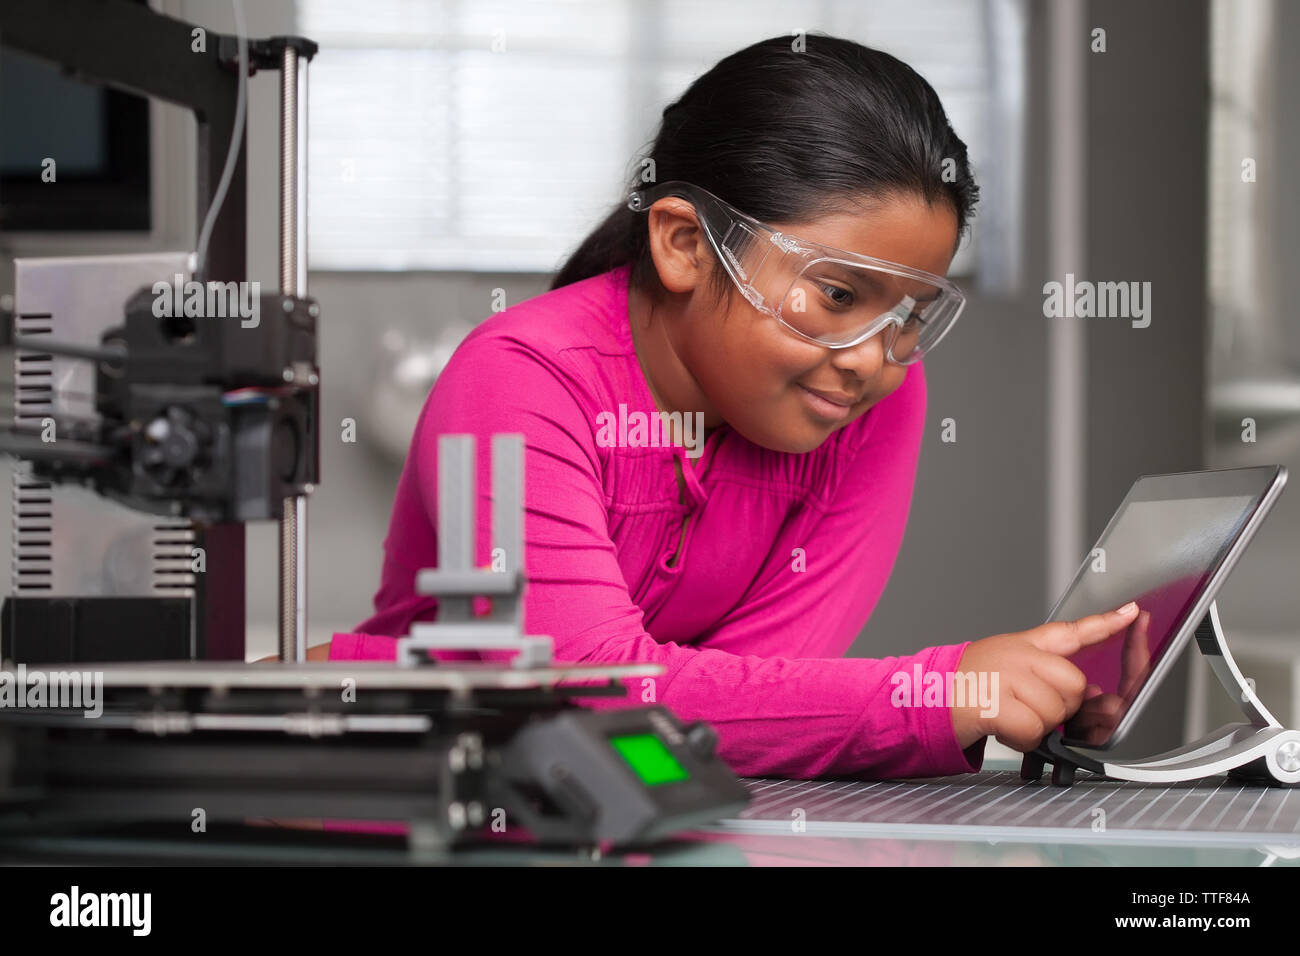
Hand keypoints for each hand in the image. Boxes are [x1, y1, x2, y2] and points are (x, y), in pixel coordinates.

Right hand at [950, 602, 1140, 751]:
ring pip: (1055, 712)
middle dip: (1060, 708)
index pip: (1072, 631)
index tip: (1131, 613)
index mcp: (1023, 645)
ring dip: (1037, 727)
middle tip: (1028, 709)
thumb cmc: (965, 685)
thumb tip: (1088, 694)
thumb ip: (1045, 674)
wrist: (926, 695)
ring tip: (1009, 717)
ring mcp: (1007, 676)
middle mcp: (1018, 655)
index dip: (1106, 623)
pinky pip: (1033, 729)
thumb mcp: (1004, 664)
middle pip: (1073, 686)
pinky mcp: (996, 701)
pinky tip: (1003, 728)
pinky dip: (1021, 739)